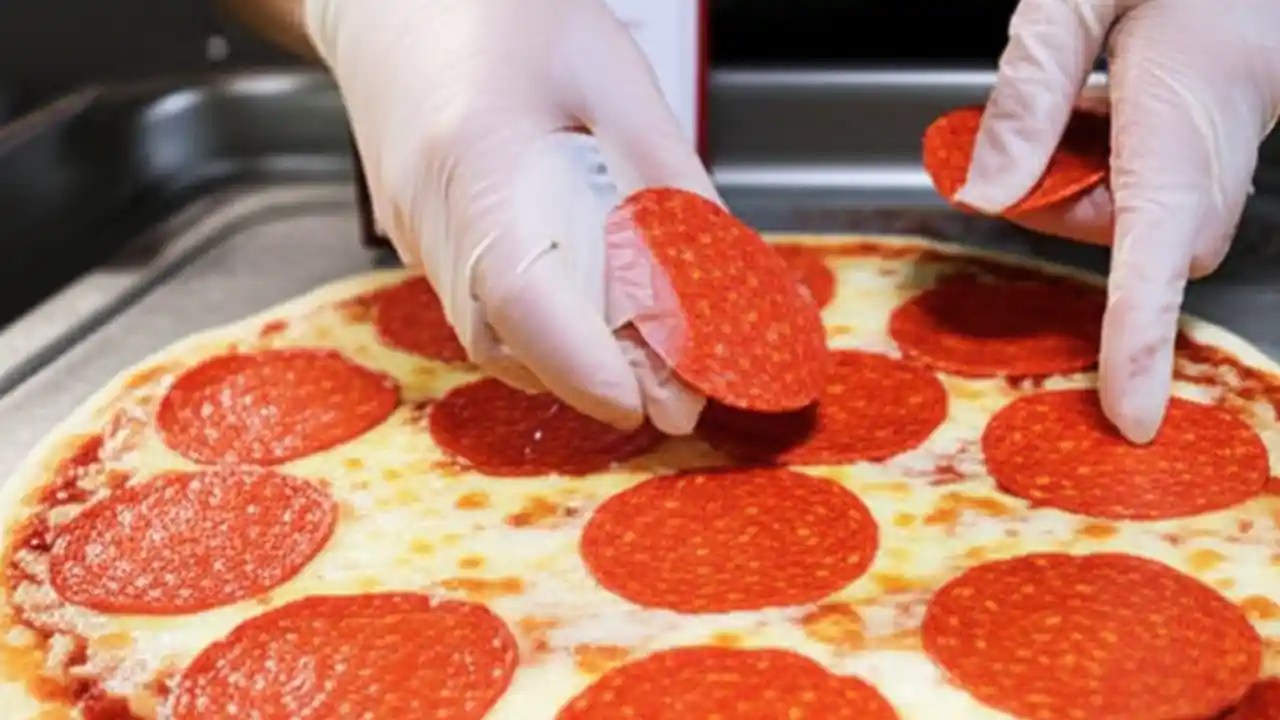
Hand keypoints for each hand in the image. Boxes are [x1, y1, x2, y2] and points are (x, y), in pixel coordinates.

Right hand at [303, 0, 714, 433]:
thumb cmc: (499, 10)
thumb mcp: (606, 70)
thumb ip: (659, 165)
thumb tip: (712, 258)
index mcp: (474, 158)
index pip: (521, 292)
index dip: (583, 362)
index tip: (646, 404)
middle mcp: (429, 212)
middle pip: (507, 337)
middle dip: (594, 381)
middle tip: (678, 397)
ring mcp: (414, 233)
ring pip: (490, 333)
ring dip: (568, 362)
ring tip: (648, 364)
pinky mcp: (417, 238)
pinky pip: (478, 306)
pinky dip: (542, 332)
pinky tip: (593, 321)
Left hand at [954, 0, 1279, 442]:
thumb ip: (1028, 93)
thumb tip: (984, 194)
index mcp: (1187, 109)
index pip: (1158, 251)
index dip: (1140, 340)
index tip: (1132, 414)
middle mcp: (1220, 147)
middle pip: (1129, 238)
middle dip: (1063, 207)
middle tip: (1027, 141)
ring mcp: (1232, 144)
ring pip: (1137, 212)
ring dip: (1081, 179)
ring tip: (1069, 100)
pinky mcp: (1226, 136)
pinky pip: (1156, 182)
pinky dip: (1106, 160)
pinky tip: (1099, 100)